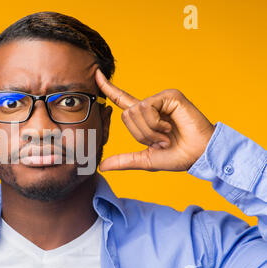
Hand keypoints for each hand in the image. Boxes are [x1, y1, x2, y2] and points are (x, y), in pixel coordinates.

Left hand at [95, 69, 214, 171]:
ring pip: (135, 112)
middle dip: (140, 134)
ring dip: (149, 131)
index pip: (121, 99)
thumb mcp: (145, 159)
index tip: (96, 75)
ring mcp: (160, 99)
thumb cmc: (177, 156)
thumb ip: (124, 160)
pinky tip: (170, 126)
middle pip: (126, 115)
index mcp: (144, 117)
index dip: (108, 88)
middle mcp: (151, 105)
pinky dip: (155, 123)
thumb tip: (101, 166)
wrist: (199, 156)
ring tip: (166, 135)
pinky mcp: (169, 95)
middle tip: (159, 141)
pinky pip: (147, 107)